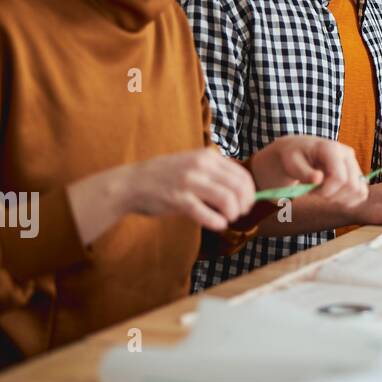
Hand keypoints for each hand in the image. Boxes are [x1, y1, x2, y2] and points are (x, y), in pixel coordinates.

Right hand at [116, 147, 256, 231]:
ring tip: (227, 219)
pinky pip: (205, 213)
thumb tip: (243, 191)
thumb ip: (215, 173)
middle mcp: (201, 166)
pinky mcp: (178, 198)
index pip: (242, 175)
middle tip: (239, 214)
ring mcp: (189, 181)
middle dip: (244, 204)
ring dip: (233, 213)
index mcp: (208, 156)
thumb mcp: (193, 165)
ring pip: (227, 199)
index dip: (250, 193)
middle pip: (239, 187)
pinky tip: (218, 225)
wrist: (131, 183)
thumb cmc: (166, 177)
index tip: (247, 204)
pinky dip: (217, 222)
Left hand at [249, 135, 367, 209]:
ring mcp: (354, 163)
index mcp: (331, 148)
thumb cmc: (292, 157)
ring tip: (324, 192)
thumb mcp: (290, 162)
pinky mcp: (356, 173)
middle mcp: (347, 154)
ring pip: (360, 191)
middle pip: (352, 187)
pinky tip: (333, 195)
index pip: (340, 178)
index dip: (326, 192)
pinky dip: (348, 200)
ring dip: (341, 199)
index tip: (310, 192)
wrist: (297, 152)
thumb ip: (303, 171)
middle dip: (333, 196)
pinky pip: (362, 193)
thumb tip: (318, 179)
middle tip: (316, 192)